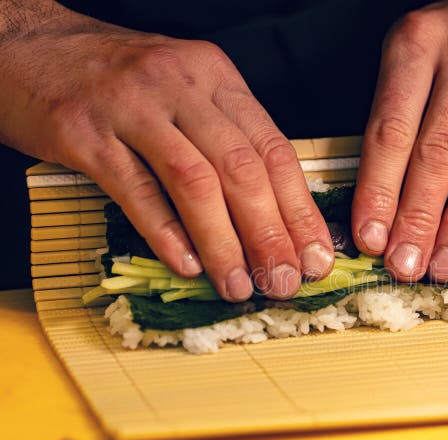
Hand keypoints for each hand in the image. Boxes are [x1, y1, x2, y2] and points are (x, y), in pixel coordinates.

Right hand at [0, 4, 334, 300]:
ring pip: (195, 182)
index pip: (274, 150)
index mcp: (216, 77)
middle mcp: (181, 85)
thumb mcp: (185, 90)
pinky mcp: (84, 133)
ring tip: (238, 286)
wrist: (28, 43)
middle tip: (283, 282)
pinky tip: (187, 265)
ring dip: (223, 243)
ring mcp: (131, 107)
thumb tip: (272, 215)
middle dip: (270, 235)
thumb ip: (227, 139)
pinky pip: (136, 190)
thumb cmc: (117, 78)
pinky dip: (166, 233)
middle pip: (243, 169)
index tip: (316, 256)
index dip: (300, 210)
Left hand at [352, 0, 447, 281]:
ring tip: (445, 265)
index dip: (378, 192)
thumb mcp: (415, 58)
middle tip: (405, 267)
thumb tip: (380, 207)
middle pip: (437, 154)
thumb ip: (396, 118)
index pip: (390, 132)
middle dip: (418, 219)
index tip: (370, 240)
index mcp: (417, 46)